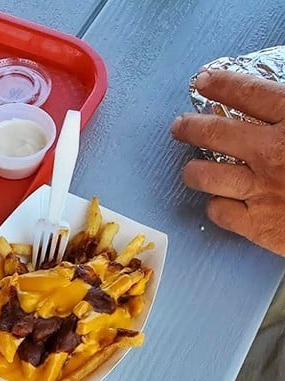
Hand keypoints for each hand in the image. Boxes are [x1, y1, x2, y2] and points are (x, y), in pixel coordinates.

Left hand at [171, 69, 284, 255]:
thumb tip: (278, 101)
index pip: (249, 94)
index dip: (222, 85)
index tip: (204, 81)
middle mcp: (270, 153)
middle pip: (216, 133)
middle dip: (192, 127)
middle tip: (180, 126)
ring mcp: (260, 190)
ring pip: (206, 175)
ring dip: (193, 171)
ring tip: (191, 169)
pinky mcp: (257, 225)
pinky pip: (219, 212)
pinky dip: (216, 206)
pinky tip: (218, 202)